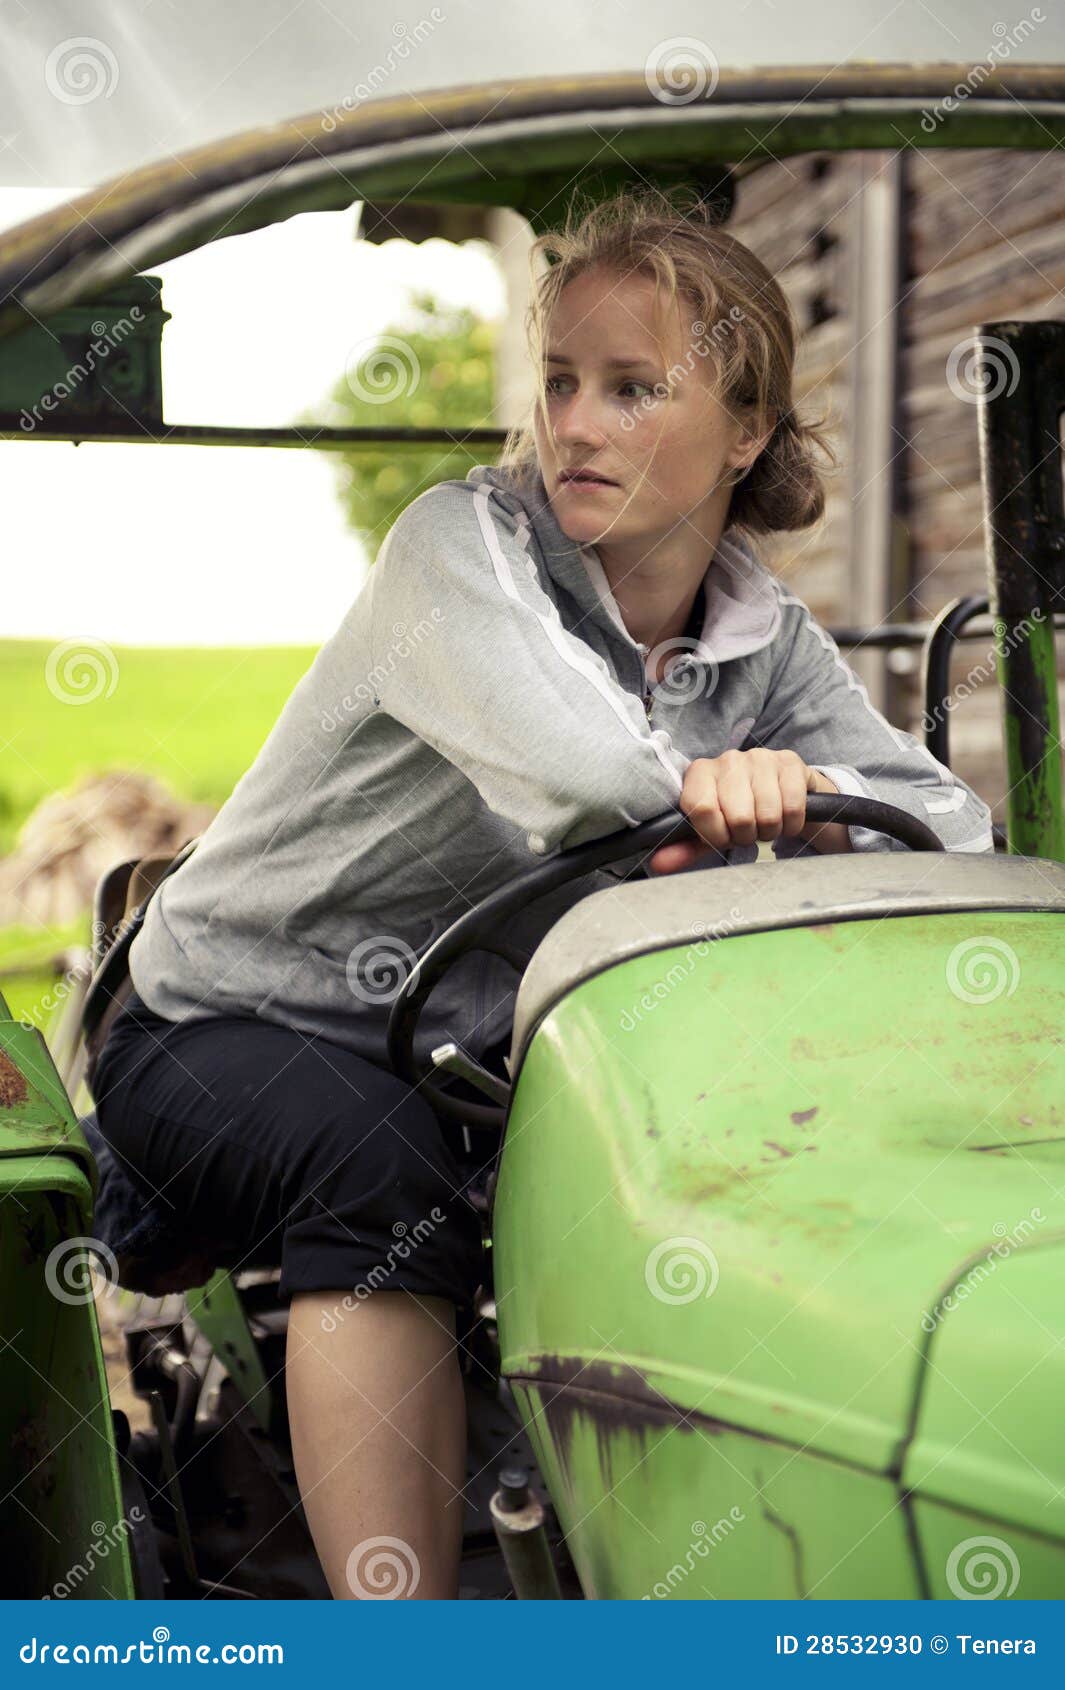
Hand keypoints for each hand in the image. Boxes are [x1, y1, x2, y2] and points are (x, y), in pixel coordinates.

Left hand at [648, 749, 847, 873]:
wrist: (781, 792)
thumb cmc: (738, 812)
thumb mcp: (709, 831)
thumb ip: (684, 848)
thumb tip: (658, 864)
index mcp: (700, 773)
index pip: (702, 809)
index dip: (716, 835)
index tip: (722, 838)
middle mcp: (728, 759)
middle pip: (738, 817)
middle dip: (746, 836)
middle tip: (747, 831)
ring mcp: (760, 757)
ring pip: (768, 815)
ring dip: (770, 831)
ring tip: (765, 823)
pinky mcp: (790, 762)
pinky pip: (792, 808)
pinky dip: (791, 824)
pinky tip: (785, 817)